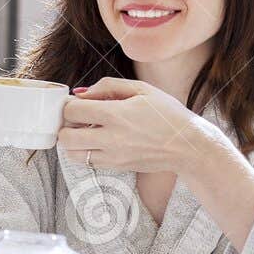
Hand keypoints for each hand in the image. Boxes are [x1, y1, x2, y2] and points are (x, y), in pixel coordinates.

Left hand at [56, 77, 221, 172]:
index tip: (78, 102)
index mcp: (117, 114)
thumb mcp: (142, 89)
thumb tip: (80, 92)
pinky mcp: (116, 167)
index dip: (70, 104)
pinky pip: (86, 163)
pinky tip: (96, 141)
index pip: (72, 110)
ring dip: (71, 141)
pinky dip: (83, 152)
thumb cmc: (168, 114)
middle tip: (77, 119)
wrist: (189, 146)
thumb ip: (108, 86)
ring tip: (85, 131)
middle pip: (65, 136)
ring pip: (71, 153)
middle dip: (65, 125)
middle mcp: (112, 138)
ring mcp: (113, 156)